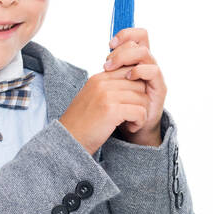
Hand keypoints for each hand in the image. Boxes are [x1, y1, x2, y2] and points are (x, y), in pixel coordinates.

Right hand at [56, 28, 166, 154]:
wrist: (69, 141)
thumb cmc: (84, 124)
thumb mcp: (94, 98)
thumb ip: (109, 88)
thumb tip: (135, 82)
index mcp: (98, 78)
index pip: (130, 72)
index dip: (136, 89)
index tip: (130, 103)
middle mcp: (102, 83)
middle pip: (139, 84)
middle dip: (141, 101)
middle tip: (133, 115)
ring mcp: (106, 95)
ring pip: (142, 98)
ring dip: (141, 113)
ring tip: (130, 123)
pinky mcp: (112, 110)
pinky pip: (140, 111)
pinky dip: (139, 122)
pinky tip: (130, 128)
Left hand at [102, 27, 167, 146]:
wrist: (131, 127)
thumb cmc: (120, 104)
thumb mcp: (112, 82)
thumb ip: (112, 68)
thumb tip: (104, 54)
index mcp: (137, 60)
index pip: (138, 36)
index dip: (125, 34)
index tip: (110, 44)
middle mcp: (148, 64)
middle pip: (141, 41)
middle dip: (121, 49)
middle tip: (107, 64)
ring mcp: (154, 75)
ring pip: (145, 53)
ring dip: (126, 57)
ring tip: (112, 69)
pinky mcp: (159, 87)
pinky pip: (153, 71)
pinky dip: (139, 71)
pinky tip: (128, 77)